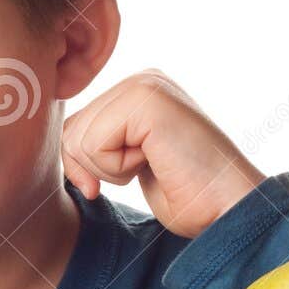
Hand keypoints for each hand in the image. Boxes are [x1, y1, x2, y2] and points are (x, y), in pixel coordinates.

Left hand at [61, 70, 265, 237]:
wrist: (229, 210)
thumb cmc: (186, 195)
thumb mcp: (130, 162)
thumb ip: (100, 142)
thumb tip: (59, 144)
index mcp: (138, 90)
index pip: (73, 128)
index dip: (84, 167)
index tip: (122, 179)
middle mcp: (142, 79)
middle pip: (70, 132)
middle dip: (96, 168)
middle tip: (146, 169)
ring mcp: (146, 85)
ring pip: (78, 140)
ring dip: (111, 170)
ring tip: (155, 164)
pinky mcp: (147, 101)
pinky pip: (94, 145)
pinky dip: (119, 169)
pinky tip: (156, 162)